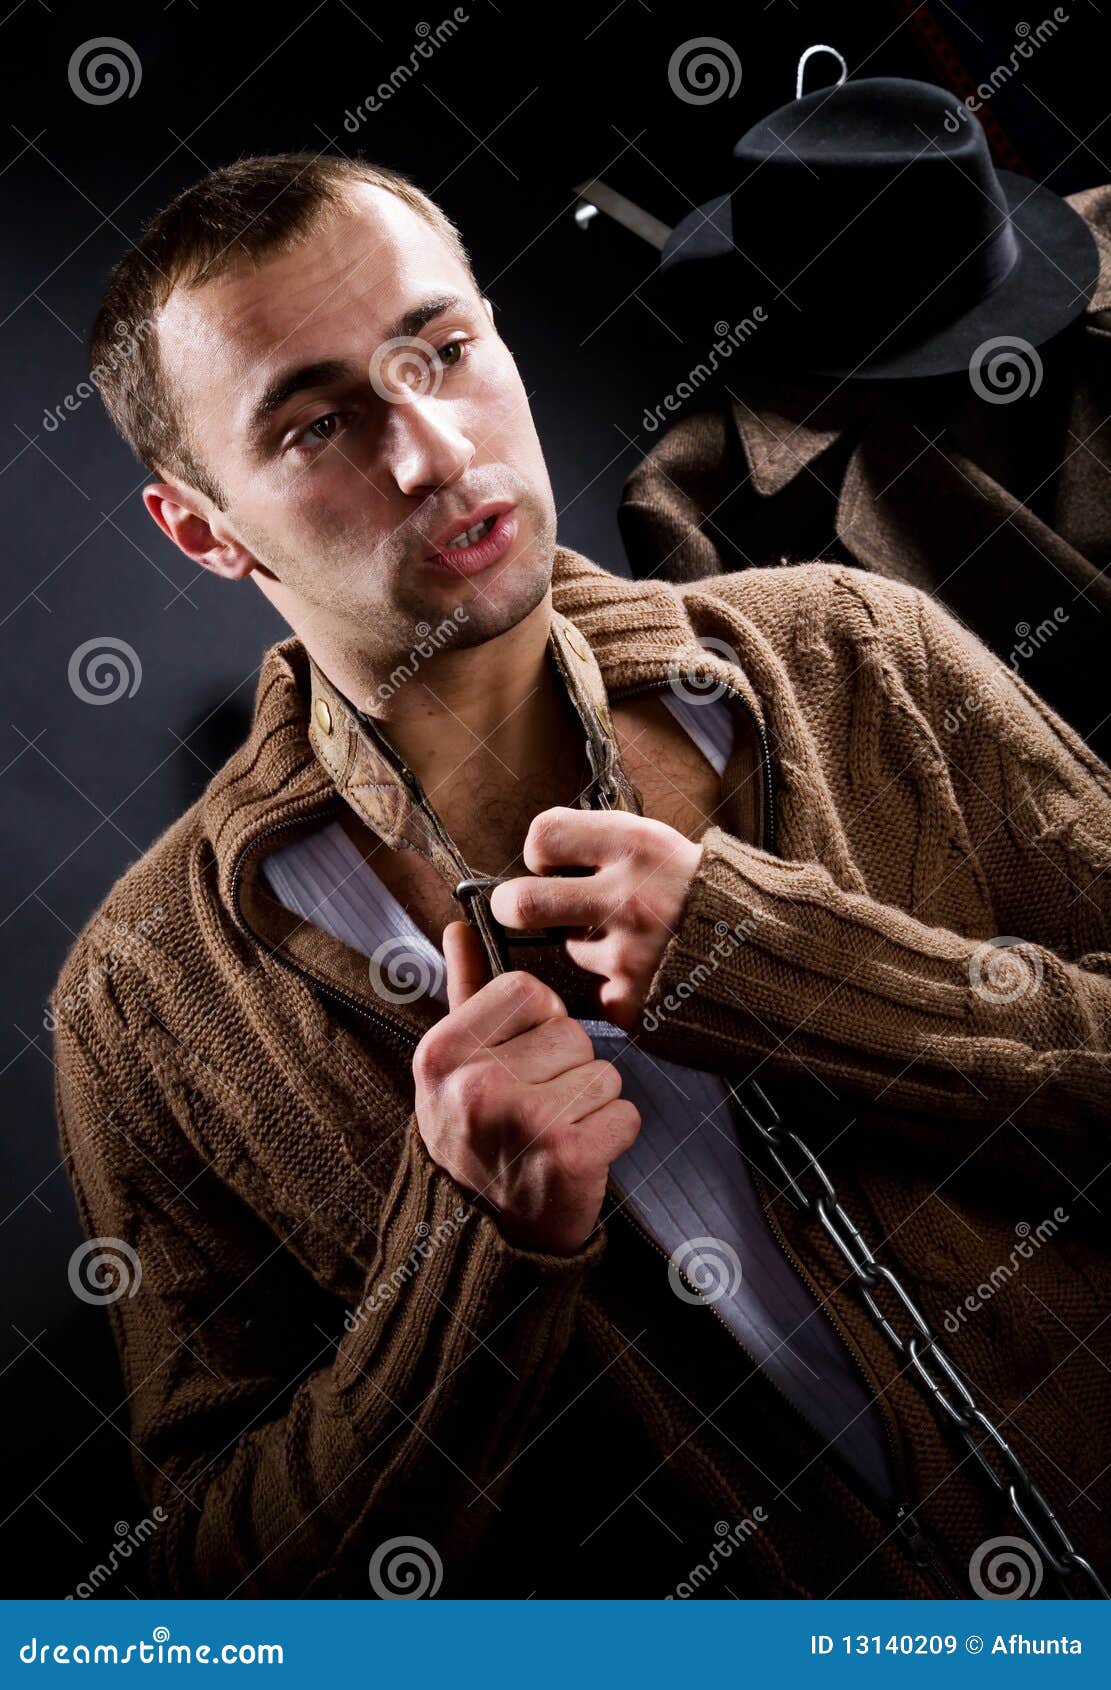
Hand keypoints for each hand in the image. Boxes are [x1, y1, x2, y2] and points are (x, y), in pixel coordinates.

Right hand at [412, 922, 641, 1254]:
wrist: (486, 1234)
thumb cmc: (476, 1135)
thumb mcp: (454, 1065)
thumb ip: (464, 990)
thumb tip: (459, 925)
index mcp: (443, 1052)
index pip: (528, 990)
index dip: (536, 1023)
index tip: (519, 1060)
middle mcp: (478, 1084)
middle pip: (572, 1033)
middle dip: (567, 1068)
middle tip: (532, 1109)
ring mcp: (525, 1121)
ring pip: (605, 1073)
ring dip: (591, 1104)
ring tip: (551, 1134)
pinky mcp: (571, 1157)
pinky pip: (627, 1114)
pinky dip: (612, 1137)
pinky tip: (575, 1157)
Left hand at [489, 807, 702, 1031]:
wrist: (784, 957)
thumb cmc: (720, 896)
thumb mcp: (672, 848)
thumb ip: (612, 849)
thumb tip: (551, 856)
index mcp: (637, 846)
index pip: (543, 836)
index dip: (539, 852)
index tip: (550, 864)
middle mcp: (628, 897)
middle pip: (523, 902)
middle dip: (514, 907)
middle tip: (521, 909)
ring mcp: (628, 954)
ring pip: (568, 948)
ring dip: (588, 947)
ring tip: (634, 943)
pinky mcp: (631, 1002)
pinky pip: (598, 990)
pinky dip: (616, 986)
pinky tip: (651, 976)